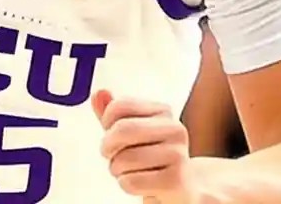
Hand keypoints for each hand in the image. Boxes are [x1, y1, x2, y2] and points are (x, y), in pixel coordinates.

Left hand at [93, 89, 200, 203]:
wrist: (181, 188)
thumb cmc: (150, 158)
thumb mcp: (129, 133)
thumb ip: (112, 114)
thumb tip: (99, 93)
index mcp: (163, 111)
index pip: (120, 106)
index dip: (106, 121)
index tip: (110, 133)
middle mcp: (175, 129)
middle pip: (123, 129)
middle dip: (107, 146)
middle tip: (110, 155)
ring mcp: (178, 155)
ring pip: (125, 159)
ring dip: (116, 169)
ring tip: (128, 170)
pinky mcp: (176, 180)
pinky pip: (131, 182)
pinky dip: (125, 185)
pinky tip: (140, 184)